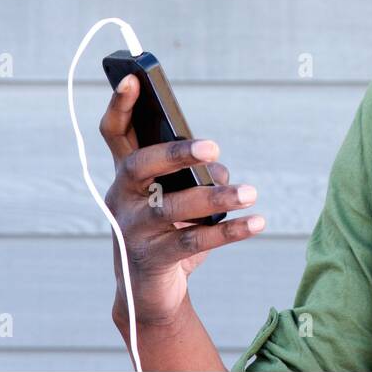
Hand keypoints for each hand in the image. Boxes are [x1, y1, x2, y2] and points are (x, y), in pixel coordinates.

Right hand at [99, 74, 264, 327]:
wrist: (147, 292)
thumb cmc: (165, 230)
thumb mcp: (173, 196)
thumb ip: (191, 173)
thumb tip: (219, 171)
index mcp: (126, 176)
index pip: (114, 134)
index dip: (120, 105)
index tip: (131, 79)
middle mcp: (121, 198)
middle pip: (139, 166)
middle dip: (174, 153)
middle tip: (212, 148)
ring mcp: (133, 230)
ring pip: (173, 207)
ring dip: (216, 198)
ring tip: (250, 192)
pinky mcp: (152, 260)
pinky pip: (194, 241)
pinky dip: (230, 231)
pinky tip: (257, 222)